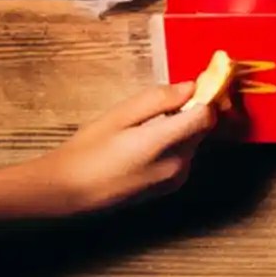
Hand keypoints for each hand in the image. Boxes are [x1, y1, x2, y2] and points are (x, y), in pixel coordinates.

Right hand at [36, 83, 217, 214]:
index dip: (203, 97)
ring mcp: (176, 179)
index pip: (206, 115)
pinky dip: (176, 144)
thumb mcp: (119, 115)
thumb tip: (191, 87)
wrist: (69, 191)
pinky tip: (148, 143)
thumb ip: (158, 100)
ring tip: (148, 125)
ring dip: (183, 128)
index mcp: (165, 144)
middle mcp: (178, 164)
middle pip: (202, 128)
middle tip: (165, 103)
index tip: (192, 85)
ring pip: (194, 142)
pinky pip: (184, 156)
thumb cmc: (88, 149)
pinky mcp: (170, 187)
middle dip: (192, 111)